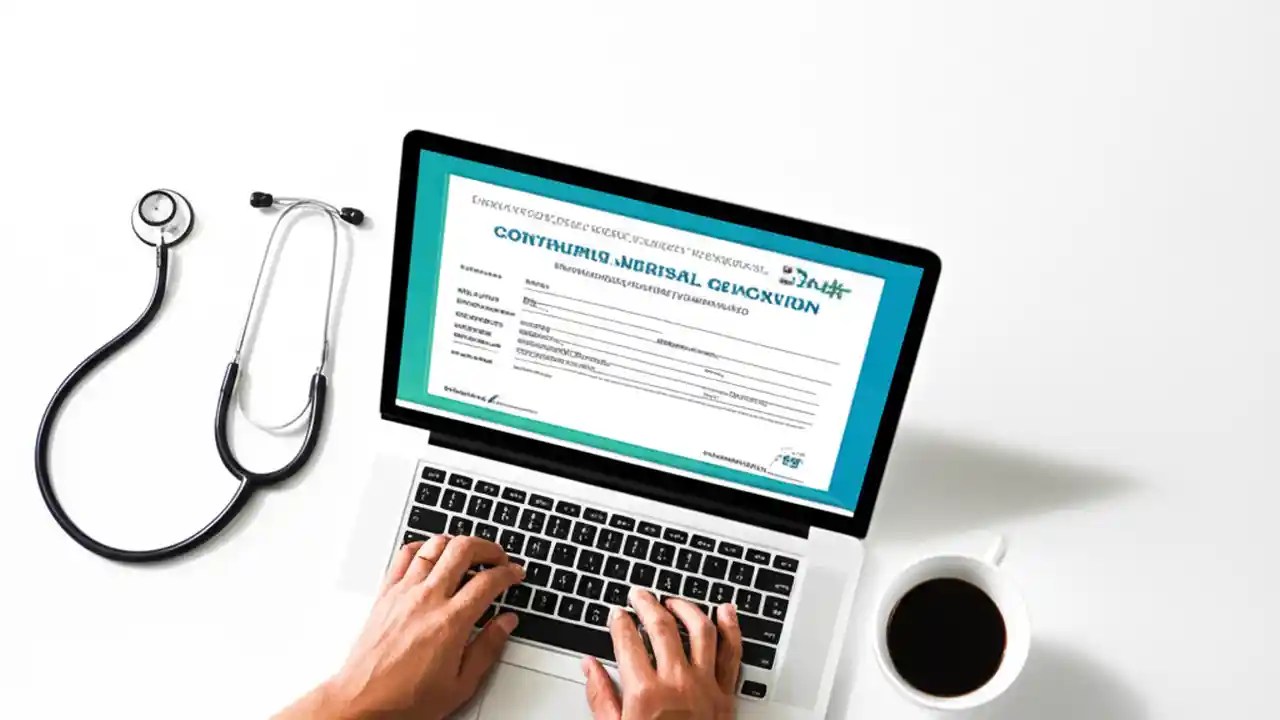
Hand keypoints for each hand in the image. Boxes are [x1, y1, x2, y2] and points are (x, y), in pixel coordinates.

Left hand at [275, 535, 524, 719]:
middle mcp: (427, 600)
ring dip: (458, 543)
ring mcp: (404, 593)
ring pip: (435, 546)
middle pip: (463, 550)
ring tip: (469, 553)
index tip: (515, 574)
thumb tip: (505, 623)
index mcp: (451, 622)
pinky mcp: (385, 594)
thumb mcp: (461, 684)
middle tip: (498, 558)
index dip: (508, 572)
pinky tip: (432, 553)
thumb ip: (488, 648)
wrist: (363, 703)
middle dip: (488, 548)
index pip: (488, 581)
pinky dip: (423, 546)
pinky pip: (405, 555)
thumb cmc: (405, 699)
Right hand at [582, 588, 742, 719]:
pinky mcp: (726, 695)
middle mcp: (677, 683)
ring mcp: (705, 686)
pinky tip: (725, 611)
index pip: (628, 641)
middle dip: (647, 604)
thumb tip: (589, 667)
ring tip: (673, 600)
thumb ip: (601, 697)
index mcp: (645, 693)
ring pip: (700, 630)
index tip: (617, 614)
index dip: (619, 621)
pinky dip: (731, 628)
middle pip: (661, 626)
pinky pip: (732, 653)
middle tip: (640, 595)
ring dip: (686, 608)